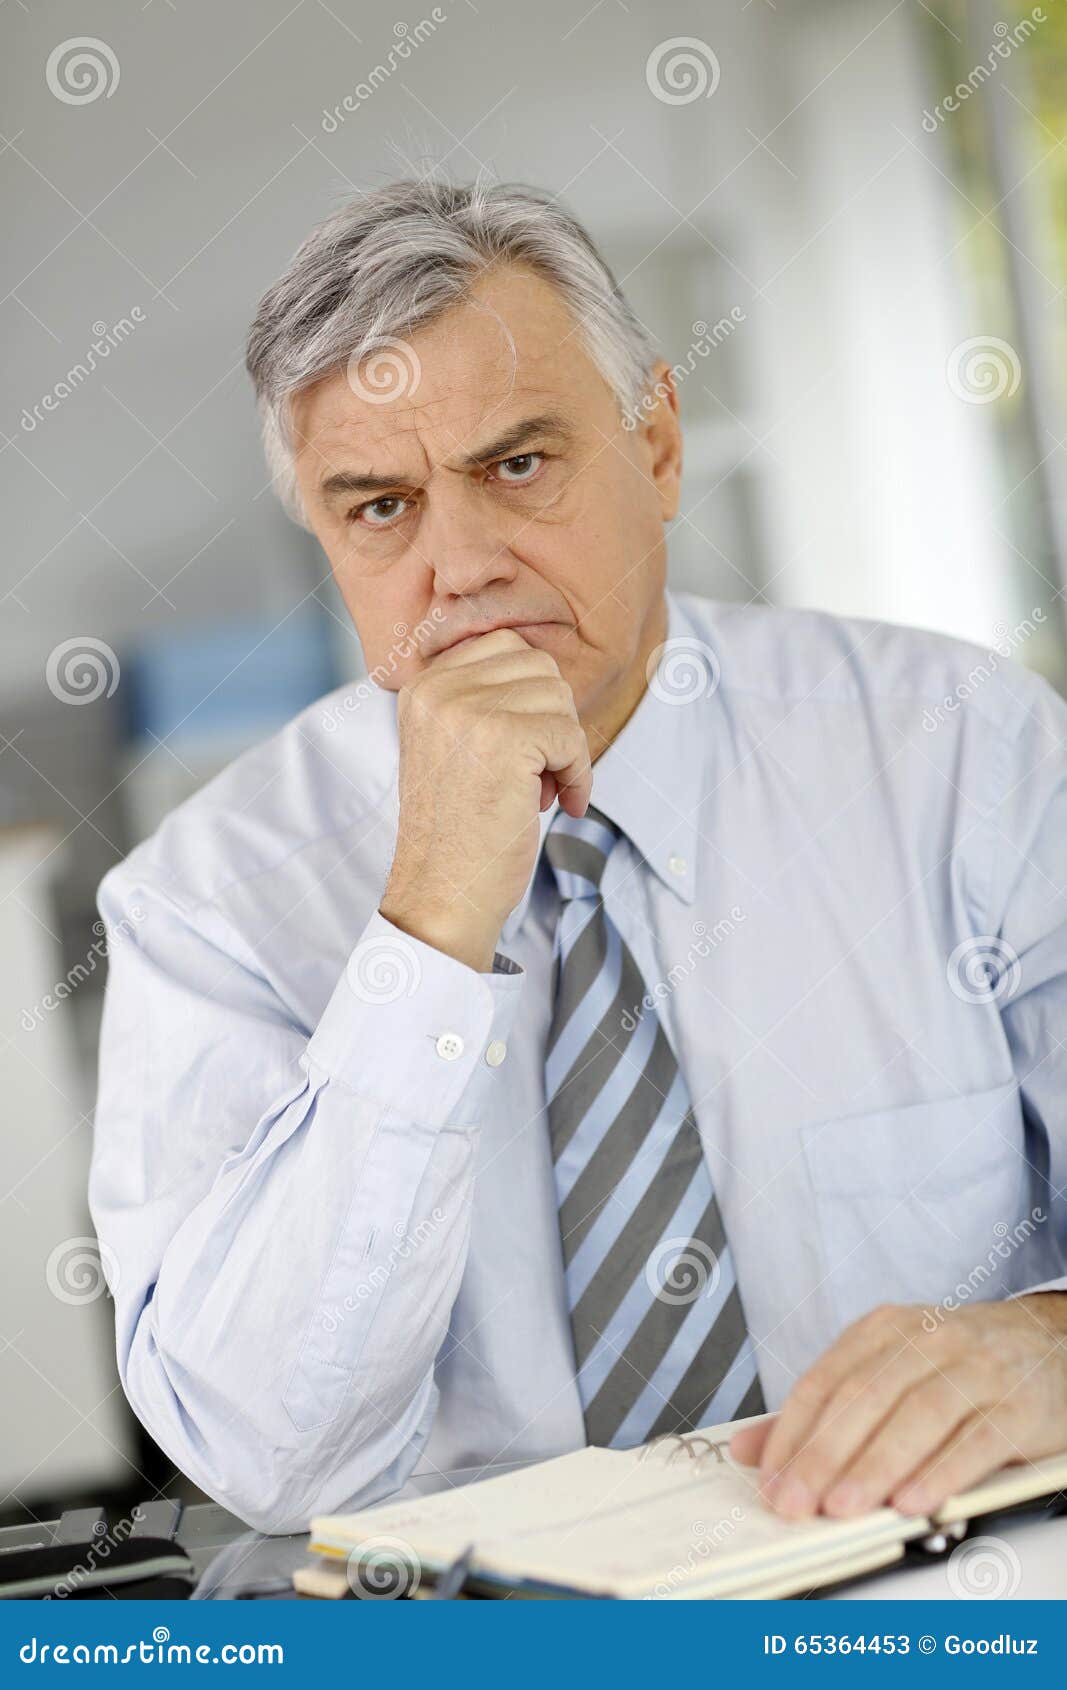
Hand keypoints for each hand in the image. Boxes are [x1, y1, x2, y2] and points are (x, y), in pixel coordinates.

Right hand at [380, 628, 591, 971]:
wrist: (442, 894)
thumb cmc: (457, 831)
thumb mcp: (452, 747)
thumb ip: (483, 700)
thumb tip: (548, 672)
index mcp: (422, 686)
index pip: (506, 647)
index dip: (532, 698)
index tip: (525, 749)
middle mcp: (438, 689)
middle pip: (539, 667)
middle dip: (552, 720)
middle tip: (537, 773)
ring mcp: (468, 711)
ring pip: (560, 698)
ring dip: (565, 748)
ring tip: (540, 791)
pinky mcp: (504, 739)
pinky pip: (571, 736)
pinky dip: (579, 774)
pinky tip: (559, 804)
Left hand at [729, 1293, 1066, 1519]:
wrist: (1049, 1343)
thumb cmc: (959, 1364)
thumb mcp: (889, 1371)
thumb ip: (822, 1411)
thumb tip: (749, 1449)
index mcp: (884, 1330)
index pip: (825, 1380)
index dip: (792, 1432)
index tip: (769, 1479)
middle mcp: (927, 1340)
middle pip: (864, 1397)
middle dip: (824, 1454)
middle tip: (795, 1501)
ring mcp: (975, 1369)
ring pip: (917, 1415)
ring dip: (876, 1465)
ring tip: (845, 1506)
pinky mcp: (1017, 1404)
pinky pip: (977, 1440)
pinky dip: (943, 1472)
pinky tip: (915, 1501)